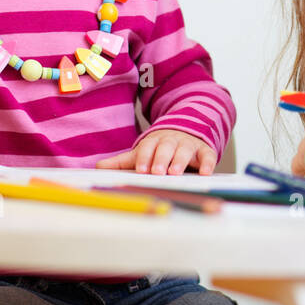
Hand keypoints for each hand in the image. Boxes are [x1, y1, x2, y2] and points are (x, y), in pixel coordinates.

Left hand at [95, 129, 217, 175]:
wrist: (185, 131)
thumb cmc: (159, 149)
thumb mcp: (141, 153)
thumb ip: (121, 161)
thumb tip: (97, 167)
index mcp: (154, 141)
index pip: (147, 148)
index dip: (144, 158)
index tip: (141, 169)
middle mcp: (171, 141)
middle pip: (166, 147)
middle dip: (161, 159)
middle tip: (157, 172)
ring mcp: (188, 145)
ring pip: (185, 150)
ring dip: (180, 161)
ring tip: (175, 173)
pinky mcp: (204, 151)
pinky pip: (207, 156)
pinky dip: (207, 163)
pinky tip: (205, 173)